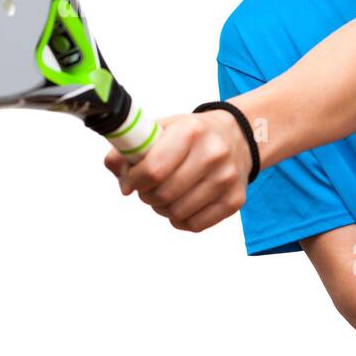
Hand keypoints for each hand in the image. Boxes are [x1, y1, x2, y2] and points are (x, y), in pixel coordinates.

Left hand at [103, 110, 251, 231]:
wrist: (237, 137)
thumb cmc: (191, 135)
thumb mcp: (161, 129)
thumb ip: (131, 147)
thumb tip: (118, 173)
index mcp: (191, 131)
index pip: (153, 168)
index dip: (134, 180)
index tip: (130, 181)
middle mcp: (213, 154)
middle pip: (164, 194)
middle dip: (146, 195)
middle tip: (146, 188)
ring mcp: (227, 178)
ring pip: (177, 213)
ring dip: (162, 208)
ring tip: (164, 195)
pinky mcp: (235, 200)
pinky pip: (195, 225)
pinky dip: (181, 220)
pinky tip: (181, 203)